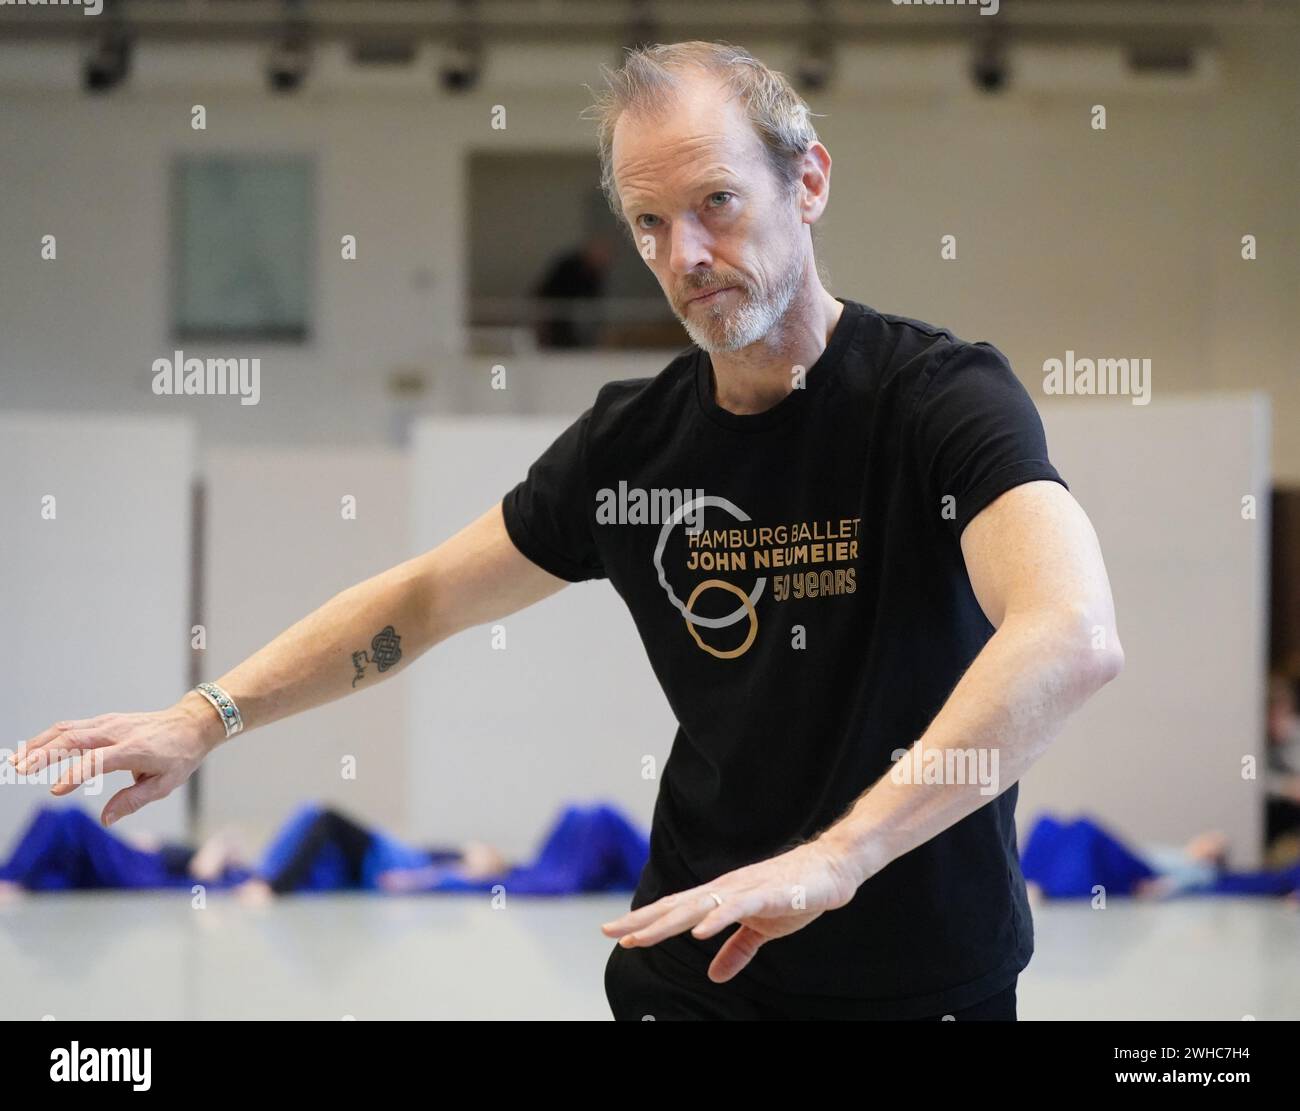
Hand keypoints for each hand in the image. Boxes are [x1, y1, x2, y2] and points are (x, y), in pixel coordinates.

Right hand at [8, 691, 228, 826]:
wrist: (190, 724)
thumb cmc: (179, 756)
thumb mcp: (164, 784)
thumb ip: (132, 801)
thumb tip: (105, 819)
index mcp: (135, 749)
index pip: (98, 760)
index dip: (76, 774)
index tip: (56, 790)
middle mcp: (118, 732)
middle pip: (73, 739)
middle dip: (43, 754)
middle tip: (18, 770)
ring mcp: (109, 723)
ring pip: (67, 730)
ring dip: (39, 744)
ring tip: (15, 762)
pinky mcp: (104, 722)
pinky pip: (72, 727)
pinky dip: (49, 739)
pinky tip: (33, 752)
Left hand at [599, 840, 860, 982]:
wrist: (831, 869)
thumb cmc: (794, 894)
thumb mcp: (761, 930)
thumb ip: (737, 950)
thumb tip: (714, 973)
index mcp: (721, 897)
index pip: (675, 910)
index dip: (645, 921)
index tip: (615, 933)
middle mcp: (725, 889)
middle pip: (676, 907)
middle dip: (642, 921)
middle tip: (608, 931)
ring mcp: (744, 890)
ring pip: (698, 908)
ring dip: (667, 923)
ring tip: (639, 937)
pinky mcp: (767, 894)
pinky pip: (737, 908)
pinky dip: (717, 919)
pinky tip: (699, 932)